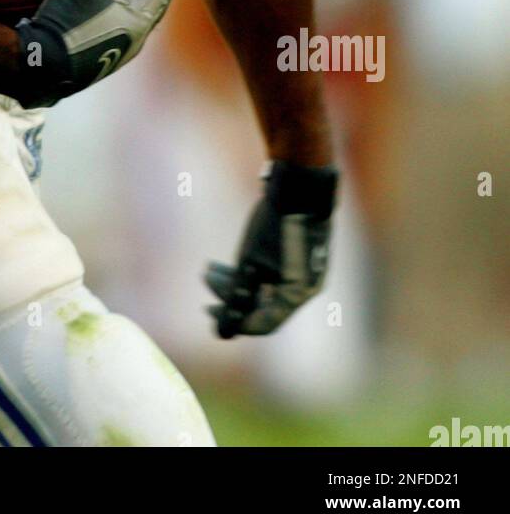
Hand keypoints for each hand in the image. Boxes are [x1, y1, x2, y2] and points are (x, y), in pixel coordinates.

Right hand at [14, 0, 195, 108]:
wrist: (36, 69)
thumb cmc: (67, 25)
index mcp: (139, 21)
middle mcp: (134, 39)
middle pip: (158, 1)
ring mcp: (115, 50)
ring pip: (137, 16)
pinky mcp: (95, 57)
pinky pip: (115, 24)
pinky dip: (116, 6)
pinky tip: (102, 1)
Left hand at [206, 160, 337, 337]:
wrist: (300, 180)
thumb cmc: (275, 226)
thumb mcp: (250, 264)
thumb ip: (237, 299)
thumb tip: (222, 333)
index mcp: (299, 293)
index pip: (264, 322)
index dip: (234, 321)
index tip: (208, 311)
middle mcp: (306, 283)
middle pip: (265, 301)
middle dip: (231, 295)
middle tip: (206, 283)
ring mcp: (306, 263)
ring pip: (267, 282)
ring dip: (237, 278)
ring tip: (210, 267)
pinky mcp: (301, 245)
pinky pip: (274, 266)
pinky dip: (252, 265)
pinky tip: (233, 255)